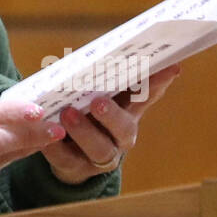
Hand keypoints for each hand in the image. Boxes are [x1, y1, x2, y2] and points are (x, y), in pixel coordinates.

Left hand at [39, 63, 181, 184]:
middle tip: (98, 101)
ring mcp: (99, 155)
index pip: (147, 96)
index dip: (158, 84)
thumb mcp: (101, 96)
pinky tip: (46, 134)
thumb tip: (124, 49)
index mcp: (128, 112)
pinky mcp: (74, 168)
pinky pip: (65, 160)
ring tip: (66, 114)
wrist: (70, 157)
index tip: (170, 66)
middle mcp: (119, 137)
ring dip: (83, 130)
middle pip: (124, 129)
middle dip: (112, 115)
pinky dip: (55, 147)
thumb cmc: (88, 116)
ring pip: (99, 148)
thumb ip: (109, 77)